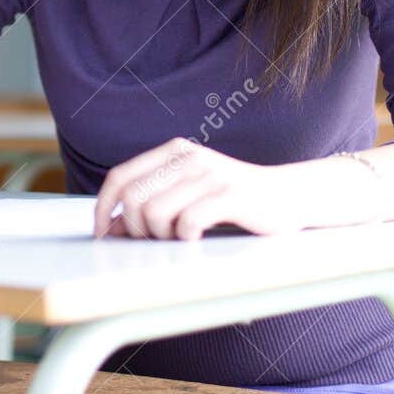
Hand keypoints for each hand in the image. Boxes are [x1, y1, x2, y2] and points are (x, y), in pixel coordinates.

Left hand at [93, 139, 307, 239]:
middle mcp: (190, 157)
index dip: (103, 208)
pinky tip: (198, 239)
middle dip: (136, 230)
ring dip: (162, 237)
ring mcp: (211, 174)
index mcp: (174, 151)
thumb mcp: (187, 196)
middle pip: (133, 199)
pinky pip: (187, 223)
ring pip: (155, 213)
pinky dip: (186, 239)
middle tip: (156, 241)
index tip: (103, 234)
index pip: (120, 176)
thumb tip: (109, 228)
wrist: (290, 196)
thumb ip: (150, 205)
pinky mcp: (231, 195)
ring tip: (181, 238)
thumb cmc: (233, 202)